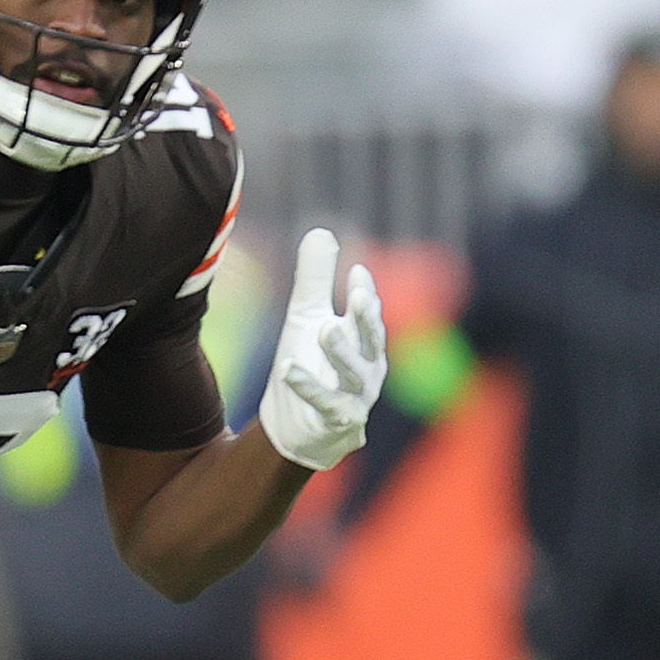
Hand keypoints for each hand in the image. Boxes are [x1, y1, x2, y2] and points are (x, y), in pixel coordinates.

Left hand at [258, 229, 385, 473]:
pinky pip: (325, 403)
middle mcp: (368, 369)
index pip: (369, 315)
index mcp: (365, 342)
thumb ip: (316, 280)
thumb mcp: (307, 319)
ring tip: (323, 328)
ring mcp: (356, 397)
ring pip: (353, 373)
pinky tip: (288, 369)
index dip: (366, 295)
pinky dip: (307, 386)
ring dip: (340, 351)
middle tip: (358, 296)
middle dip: (366, 319)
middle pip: (371, 341)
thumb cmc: (308, 367)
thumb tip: (321, 231)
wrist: (293, 428)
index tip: (356, 272)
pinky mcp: (337, 422)